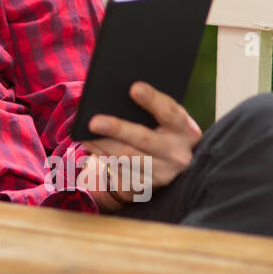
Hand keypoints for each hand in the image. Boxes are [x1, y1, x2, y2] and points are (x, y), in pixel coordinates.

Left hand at [81, 81, 201, 210]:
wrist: (169, 161)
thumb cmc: (162, 127)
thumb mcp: (165, 118)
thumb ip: (151, 107)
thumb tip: (118, 93)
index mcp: (186, 130)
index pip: (170, 112)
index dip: (152, 100)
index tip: (133, 87)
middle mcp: (178, 154)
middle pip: (144, 139)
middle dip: (118, 129)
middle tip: (94, 121)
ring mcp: (163, 173)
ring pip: (128, 157)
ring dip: (103, 143)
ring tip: (86, 130)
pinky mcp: (146, 185)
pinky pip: (119, 169)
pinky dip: (101, 154)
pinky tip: (88, 142)